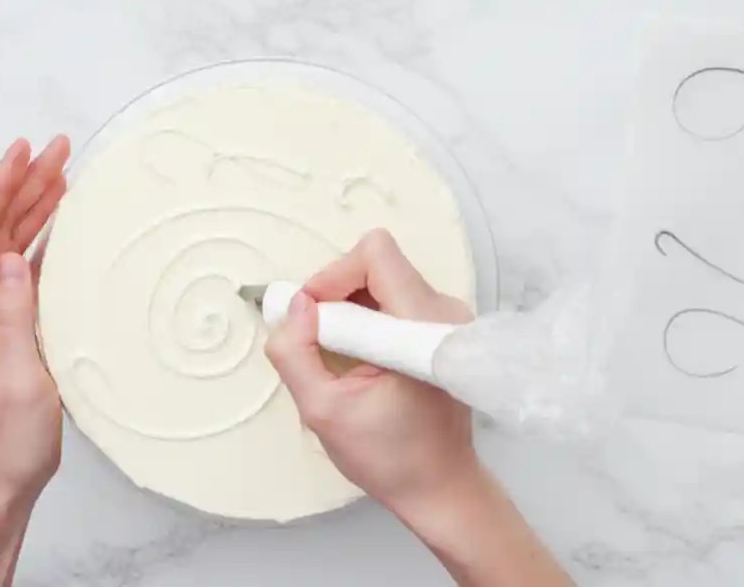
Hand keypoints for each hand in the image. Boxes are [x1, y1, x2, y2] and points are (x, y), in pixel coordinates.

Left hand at [0, 136, 69, 500]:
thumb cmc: (7, 443)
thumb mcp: (16, 380)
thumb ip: (13, 318)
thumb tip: (11, 258)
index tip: (25, 151)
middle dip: (23, 184)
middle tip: (58, 149)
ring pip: (11, 246)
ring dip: (34, 208)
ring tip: (65, 175)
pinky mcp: (15, 332)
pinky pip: (27, 272)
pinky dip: (45, 242)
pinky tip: (65, 230)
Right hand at [266, 229, 571, 586]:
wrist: (440, 488)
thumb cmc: (390, 457)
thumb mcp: (322, 411)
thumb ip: (296, 352)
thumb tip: (294, 304)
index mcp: (423, 324)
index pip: (375, 254)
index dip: (333, 276)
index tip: (313, 318)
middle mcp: (444, 312)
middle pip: (378, 265)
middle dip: (338, 297)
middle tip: (320, 345)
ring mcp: (448, 320)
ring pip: (384, 282)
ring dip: (351, 311)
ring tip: (341, 360)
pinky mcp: (443, 330)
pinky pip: (396, 301)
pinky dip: (369, 321)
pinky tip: (360, 362)